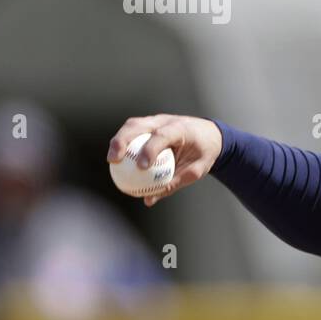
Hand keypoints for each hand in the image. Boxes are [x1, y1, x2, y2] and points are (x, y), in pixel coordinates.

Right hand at [106, 115, 223, 206]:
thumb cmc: (203, 153)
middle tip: (114, 161)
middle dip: (123, 141)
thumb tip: (148, 200)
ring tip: (111, 161)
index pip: (162, 135)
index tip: (141, 167)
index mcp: (181, 128)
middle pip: (138, 125)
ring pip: (131, 125)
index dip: (149, 149)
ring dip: (118, 140)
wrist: (210, 134)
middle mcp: (165, 120)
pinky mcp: (148, 124)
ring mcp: (155, 119)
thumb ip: (173, 183)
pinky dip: (122, 143)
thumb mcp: (195, 171)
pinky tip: (116, 160)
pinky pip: (132, 132)